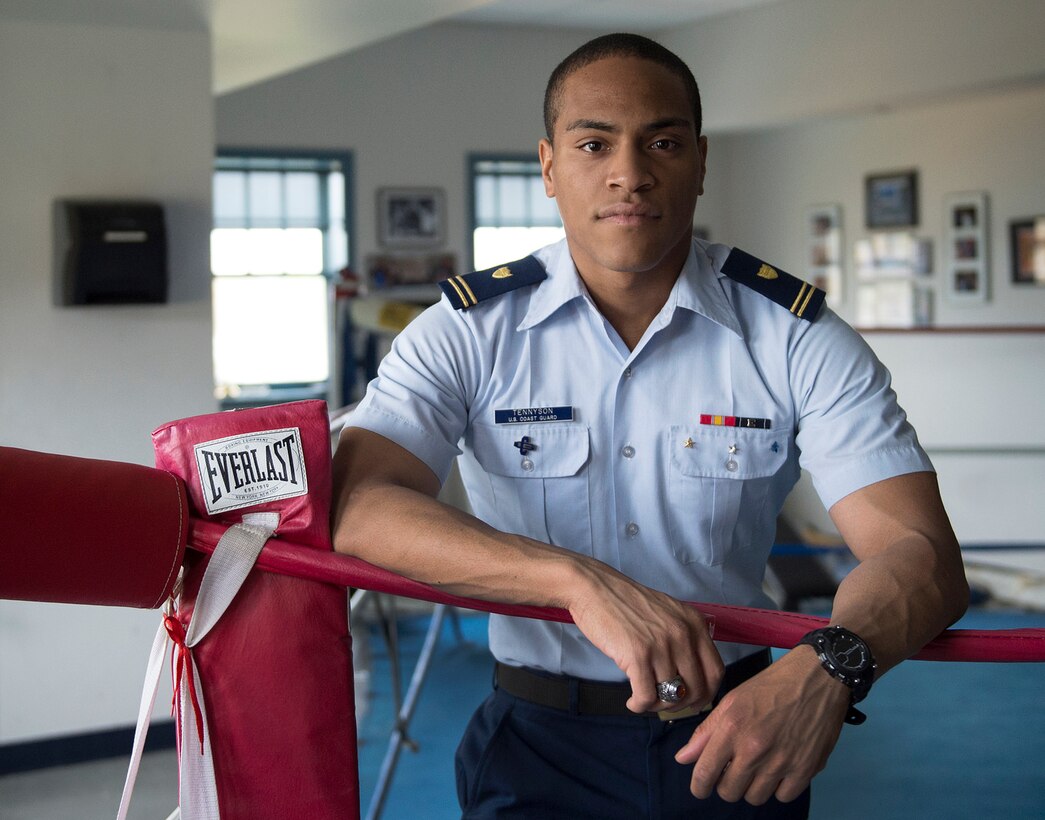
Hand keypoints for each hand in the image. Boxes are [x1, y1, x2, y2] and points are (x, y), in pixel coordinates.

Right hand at [567, 565, 722, 713]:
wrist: (595, 588)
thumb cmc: (626, 603)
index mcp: (695, 623)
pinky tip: (632, 702)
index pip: (715, 671)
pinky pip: (646, 696)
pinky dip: (639, 706)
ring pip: (671, 696)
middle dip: (680, 704)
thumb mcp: (668, 613)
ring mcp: (661, 645)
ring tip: (643, 699)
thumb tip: (690, 678)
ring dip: (656, 705)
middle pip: (697, 689)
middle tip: (663, 703)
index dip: (706, 693)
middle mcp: (683, 634)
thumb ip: (684, 639)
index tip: (692, 701)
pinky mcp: (637, 655)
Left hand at [674, 646, 849, 804]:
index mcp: (732, 728)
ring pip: (755, 798)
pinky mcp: (806, 769)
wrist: (817, 677)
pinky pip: (783, 796)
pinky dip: (778, 788)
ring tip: (757, 767)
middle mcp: (754, 749)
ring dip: (752, 787)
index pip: (705, 774)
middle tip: (733, 769)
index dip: (699, 787)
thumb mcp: (732, 700)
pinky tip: (778, 769)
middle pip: (729, 792)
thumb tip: (682, 758)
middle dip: (726, 784)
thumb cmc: (771, 685)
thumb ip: (705, 732)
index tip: (701, 788)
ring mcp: (781, 762)